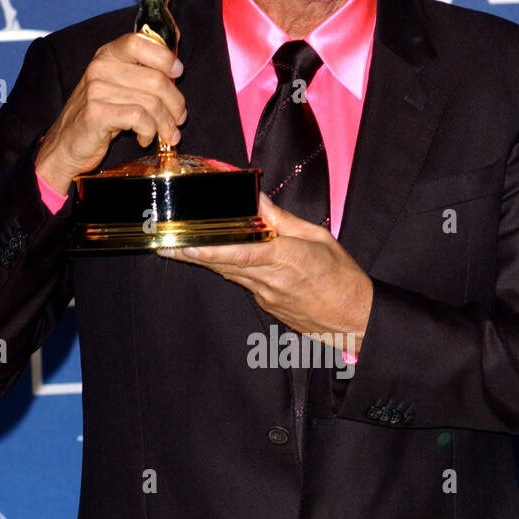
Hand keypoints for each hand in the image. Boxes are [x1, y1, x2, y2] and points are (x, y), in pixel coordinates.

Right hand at [35, 32, 185, 195]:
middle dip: (175, 103)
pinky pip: (139, 118)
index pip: (140, 42)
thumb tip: (177, 57)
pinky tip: (144, 138)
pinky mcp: (97, 113)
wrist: (67, 145)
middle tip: (178, 119)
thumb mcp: (119, 87)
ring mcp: (96, 89)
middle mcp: (100, 67)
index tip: (177, 73)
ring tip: (166, 134)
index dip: (165, 56)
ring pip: (151, 102)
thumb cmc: (100, 116)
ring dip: (165, 123)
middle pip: (156, 79)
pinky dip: (149, 132)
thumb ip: (143, 72)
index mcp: (108, 55)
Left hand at [160, 194, 372, 351]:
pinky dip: (227, 268)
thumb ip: (283, 220)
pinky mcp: (267, 305)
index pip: (243, 253)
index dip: (212, 249)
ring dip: (203, 260)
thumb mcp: (319, 238)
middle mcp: (273, 280)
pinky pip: (242, 282)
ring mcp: (267, 296)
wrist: (355, 320)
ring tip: (174, 248)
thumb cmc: (342, 276)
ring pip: (229, 274)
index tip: (186, 244)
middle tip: (162, 243)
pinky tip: (213, 257)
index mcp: (289, 259)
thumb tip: (258, 198)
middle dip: (192, 253)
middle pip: (225, 264)